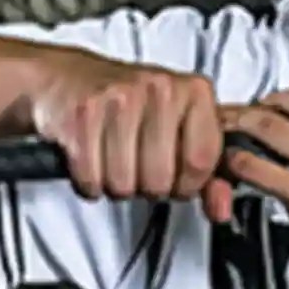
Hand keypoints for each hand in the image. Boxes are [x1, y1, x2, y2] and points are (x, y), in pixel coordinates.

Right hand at [30, 49, 232, 221]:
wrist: (66, 77)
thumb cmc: (132, 107)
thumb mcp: (181, 130)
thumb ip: (209, 173)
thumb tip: (221, 210)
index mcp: (194, 91)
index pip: (201, 162)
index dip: (186, 185)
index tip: (177, 179)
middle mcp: (160, 88)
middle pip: (160, 180)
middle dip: (148, 187)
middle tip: (141, 168)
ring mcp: (119, 98)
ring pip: (124, 184)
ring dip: (117, 186)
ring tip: (116, 162)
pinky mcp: (82, 114)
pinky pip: (91, 179)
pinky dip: (90, 182)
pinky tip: (93, 161)